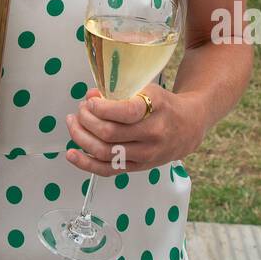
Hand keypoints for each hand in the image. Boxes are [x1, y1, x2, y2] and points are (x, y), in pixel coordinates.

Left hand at [65, 86, 206, 176]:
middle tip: (80, 109)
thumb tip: (90, 96)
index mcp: (157, 109)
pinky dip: (87, 164)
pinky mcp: (139, 167)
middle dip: (87, 120)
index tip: (90, 100)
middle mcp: (152, 134)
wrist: (188, 127)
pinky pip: (108, 170)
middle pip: (110, 133)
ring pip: (105, 152)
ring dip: (82, 137)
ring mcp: (145, 154)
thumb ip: (119, 92)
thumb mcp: (148, 89)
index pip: (125, 112)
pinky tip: (72, 154)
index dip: (101, 107)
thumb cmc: (164, 105)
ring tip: (73, 123)